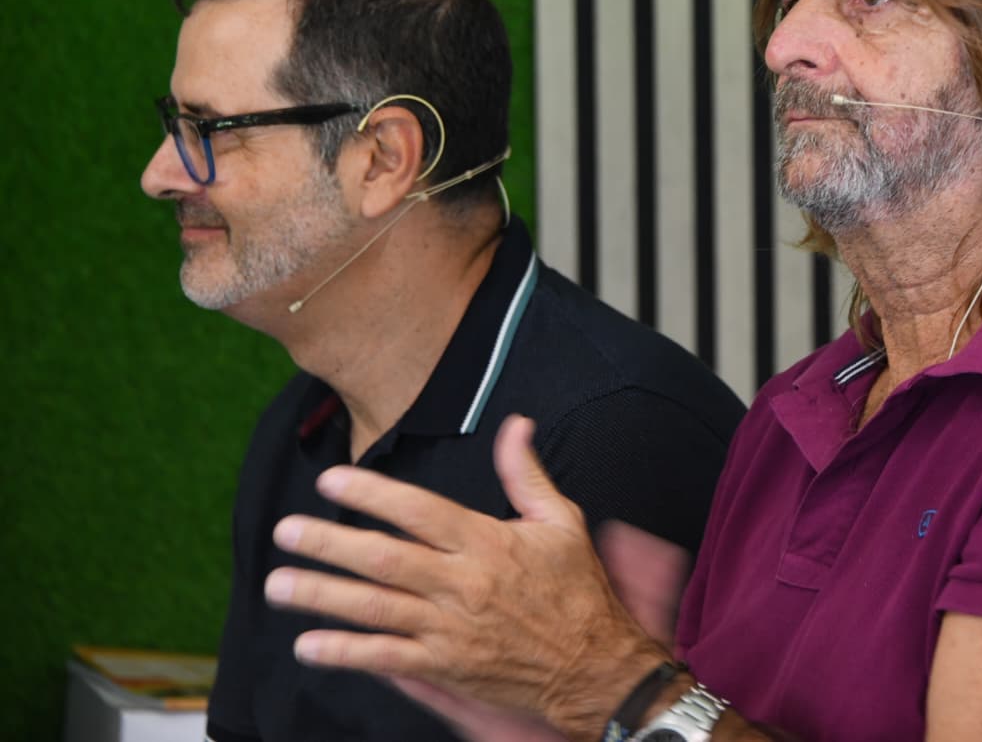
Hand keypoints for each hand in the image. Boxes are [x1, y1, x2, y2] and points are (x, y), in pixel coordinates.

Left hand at [264, 414, 669, 738]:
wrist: (595, 664)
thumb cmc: (578, 590)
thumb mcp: (561, 521)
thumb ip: (526, 473)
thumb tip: (516, 424)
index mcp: (488, 543)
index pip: (419, 511)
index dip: (372, 494)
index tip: (332, 480)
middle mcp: (463, 584)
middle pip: (384, 559)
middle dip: (329, 543)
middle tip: (286, 530)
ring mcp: (451, 629)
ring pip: (375, 609)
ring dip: (322, 595)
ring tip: (278, 584)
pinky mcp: (446, 667)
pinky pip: (387, 659)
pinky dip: (346, 652)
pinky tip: (309, 644)